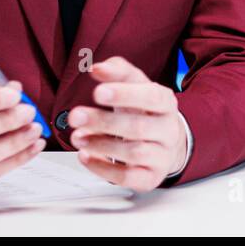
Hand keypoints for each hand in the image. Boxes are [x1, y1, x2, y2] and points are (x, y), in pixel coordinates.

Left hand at [68, 56, 187, 191]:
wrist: (167, 143)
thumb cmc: (145, 111)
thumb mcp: (136, 86)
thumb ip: (118, 72)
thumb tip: (96, 67)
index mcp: (165, 102)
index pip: (151, 97)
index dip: (125, 94)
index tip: (97, 92)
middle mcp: (168, 129)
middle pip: (139, 127)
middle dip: (104, 121)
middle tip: (76, 115)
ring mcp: (162, 156)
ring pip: (134, 153)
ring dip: (101, 144)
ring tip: (77, 136)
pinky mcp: (151, 178)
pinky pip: (128, 177)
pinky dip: (104, 168)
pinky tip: (86, 156)